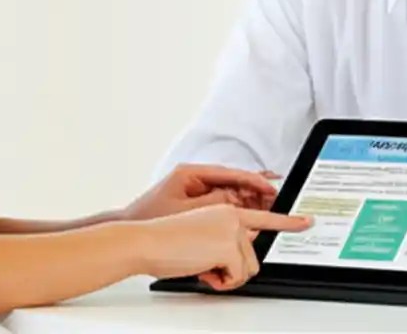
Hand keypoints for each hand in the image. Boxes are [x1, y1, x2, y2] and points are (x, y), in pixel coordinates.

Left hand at [123, 164, 279, 220]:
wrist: (129, 233)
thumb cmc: (149, 219)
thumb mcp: (185, 211)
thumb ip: (212, 204)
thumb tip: (236, 201)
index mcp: (191, 174)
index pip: (229, 173)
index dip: (253, 180)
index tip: (270, 187)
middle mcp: (195, 179)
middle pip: (233, 181)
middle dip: (255, 189)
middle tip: (276, 197)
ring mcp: (196, 191)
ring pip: (230, 192)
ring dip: (249, 199)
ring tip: (270, 205)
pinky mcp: (196, 204)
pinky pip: (223, 203)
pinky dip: (237, 208)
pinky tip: (251, 214)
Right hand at [138, 205, 311, 289]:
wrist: (147, 241)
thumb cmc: (165, 242)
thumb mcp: (201, 235)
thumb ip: (223, 240)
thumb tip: (238, 259)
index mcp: (226, 211)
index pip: (264, 217)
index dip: (289, 221)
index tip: (308, 221)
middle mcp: (233, 216)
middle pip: (252, 257)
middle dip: (232, 270)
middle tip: (207, 266)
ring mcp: (233, 229)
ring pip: (247, 269)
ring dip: (226, 276)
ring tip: (202, 265)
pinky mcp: (229, 245)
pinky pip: (236, 276)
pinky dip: (220, 281)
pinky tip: (201, 269)